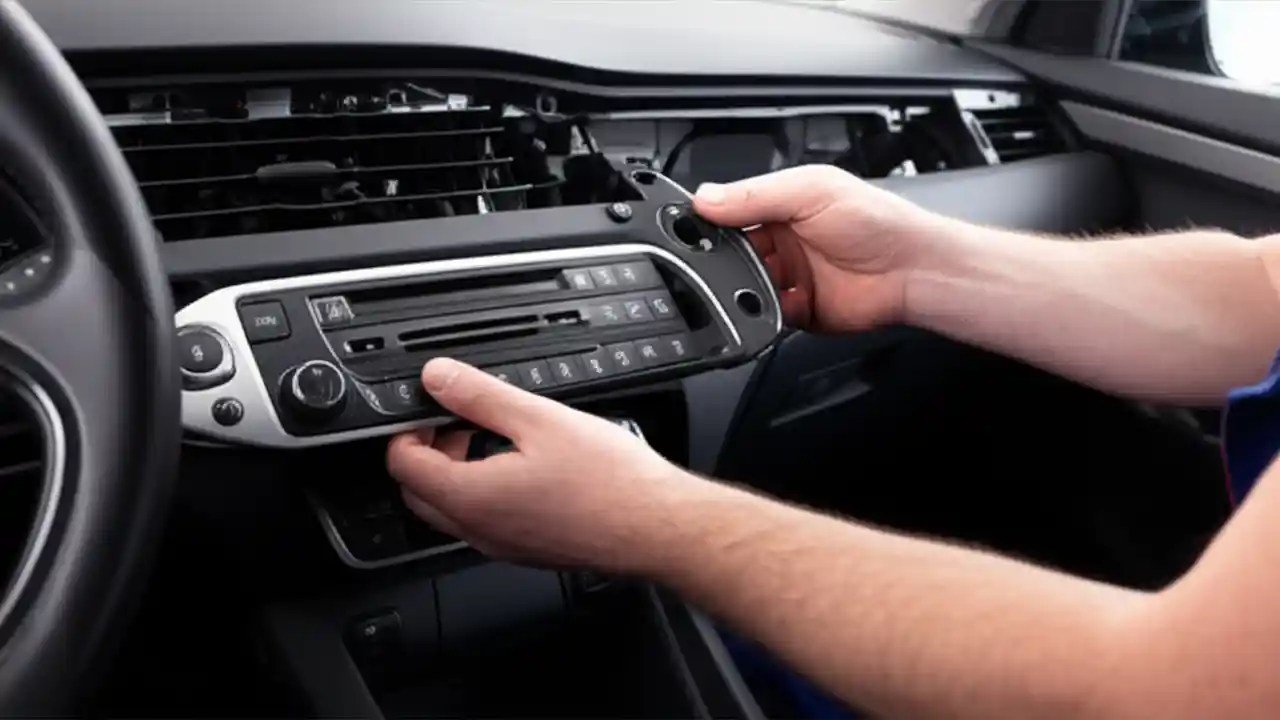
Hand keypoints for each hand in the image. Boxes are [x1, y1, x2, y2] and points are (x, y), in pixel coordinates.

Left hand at [386, 357, 693, 571]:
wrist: (657, 527)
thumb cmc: (609, 481)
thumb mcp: (538, 418)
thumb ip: (479, 396)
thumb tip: (437, 378)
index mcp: (471, 497)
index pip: (403, 465)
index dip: (405, 431)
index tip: (428, 408)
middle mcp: (479, 530)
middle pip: (419, 493)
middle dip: (425, 453)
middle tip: (453, 421)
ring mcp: (503, 546)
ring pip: (452, 511)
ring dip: (454, 474)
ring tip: (489, 438)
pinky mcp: (527, 551)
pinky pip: (484, 523)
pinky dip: (483, 493)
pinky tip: (521, 467)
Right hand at [694, 165, 955, 332]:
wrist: (912, 271)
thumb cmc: (877, 222)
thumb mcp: (811, 191)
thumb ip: (756, 195)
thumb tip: (705, 197)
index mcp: (781, 206)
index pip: (730, 212)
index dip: (710, 221)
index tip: (691, 228)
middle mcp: (781, 242)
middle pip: (731, 254)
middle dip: (724, 261)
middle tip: (725, 261)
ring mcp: (789, 277)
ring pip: (744, 288)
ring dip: (744, 288)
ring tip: (756, 281)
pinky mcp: (798, 311)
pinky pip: (765, 316)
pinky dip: (763, 315)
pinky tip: (776, 303)